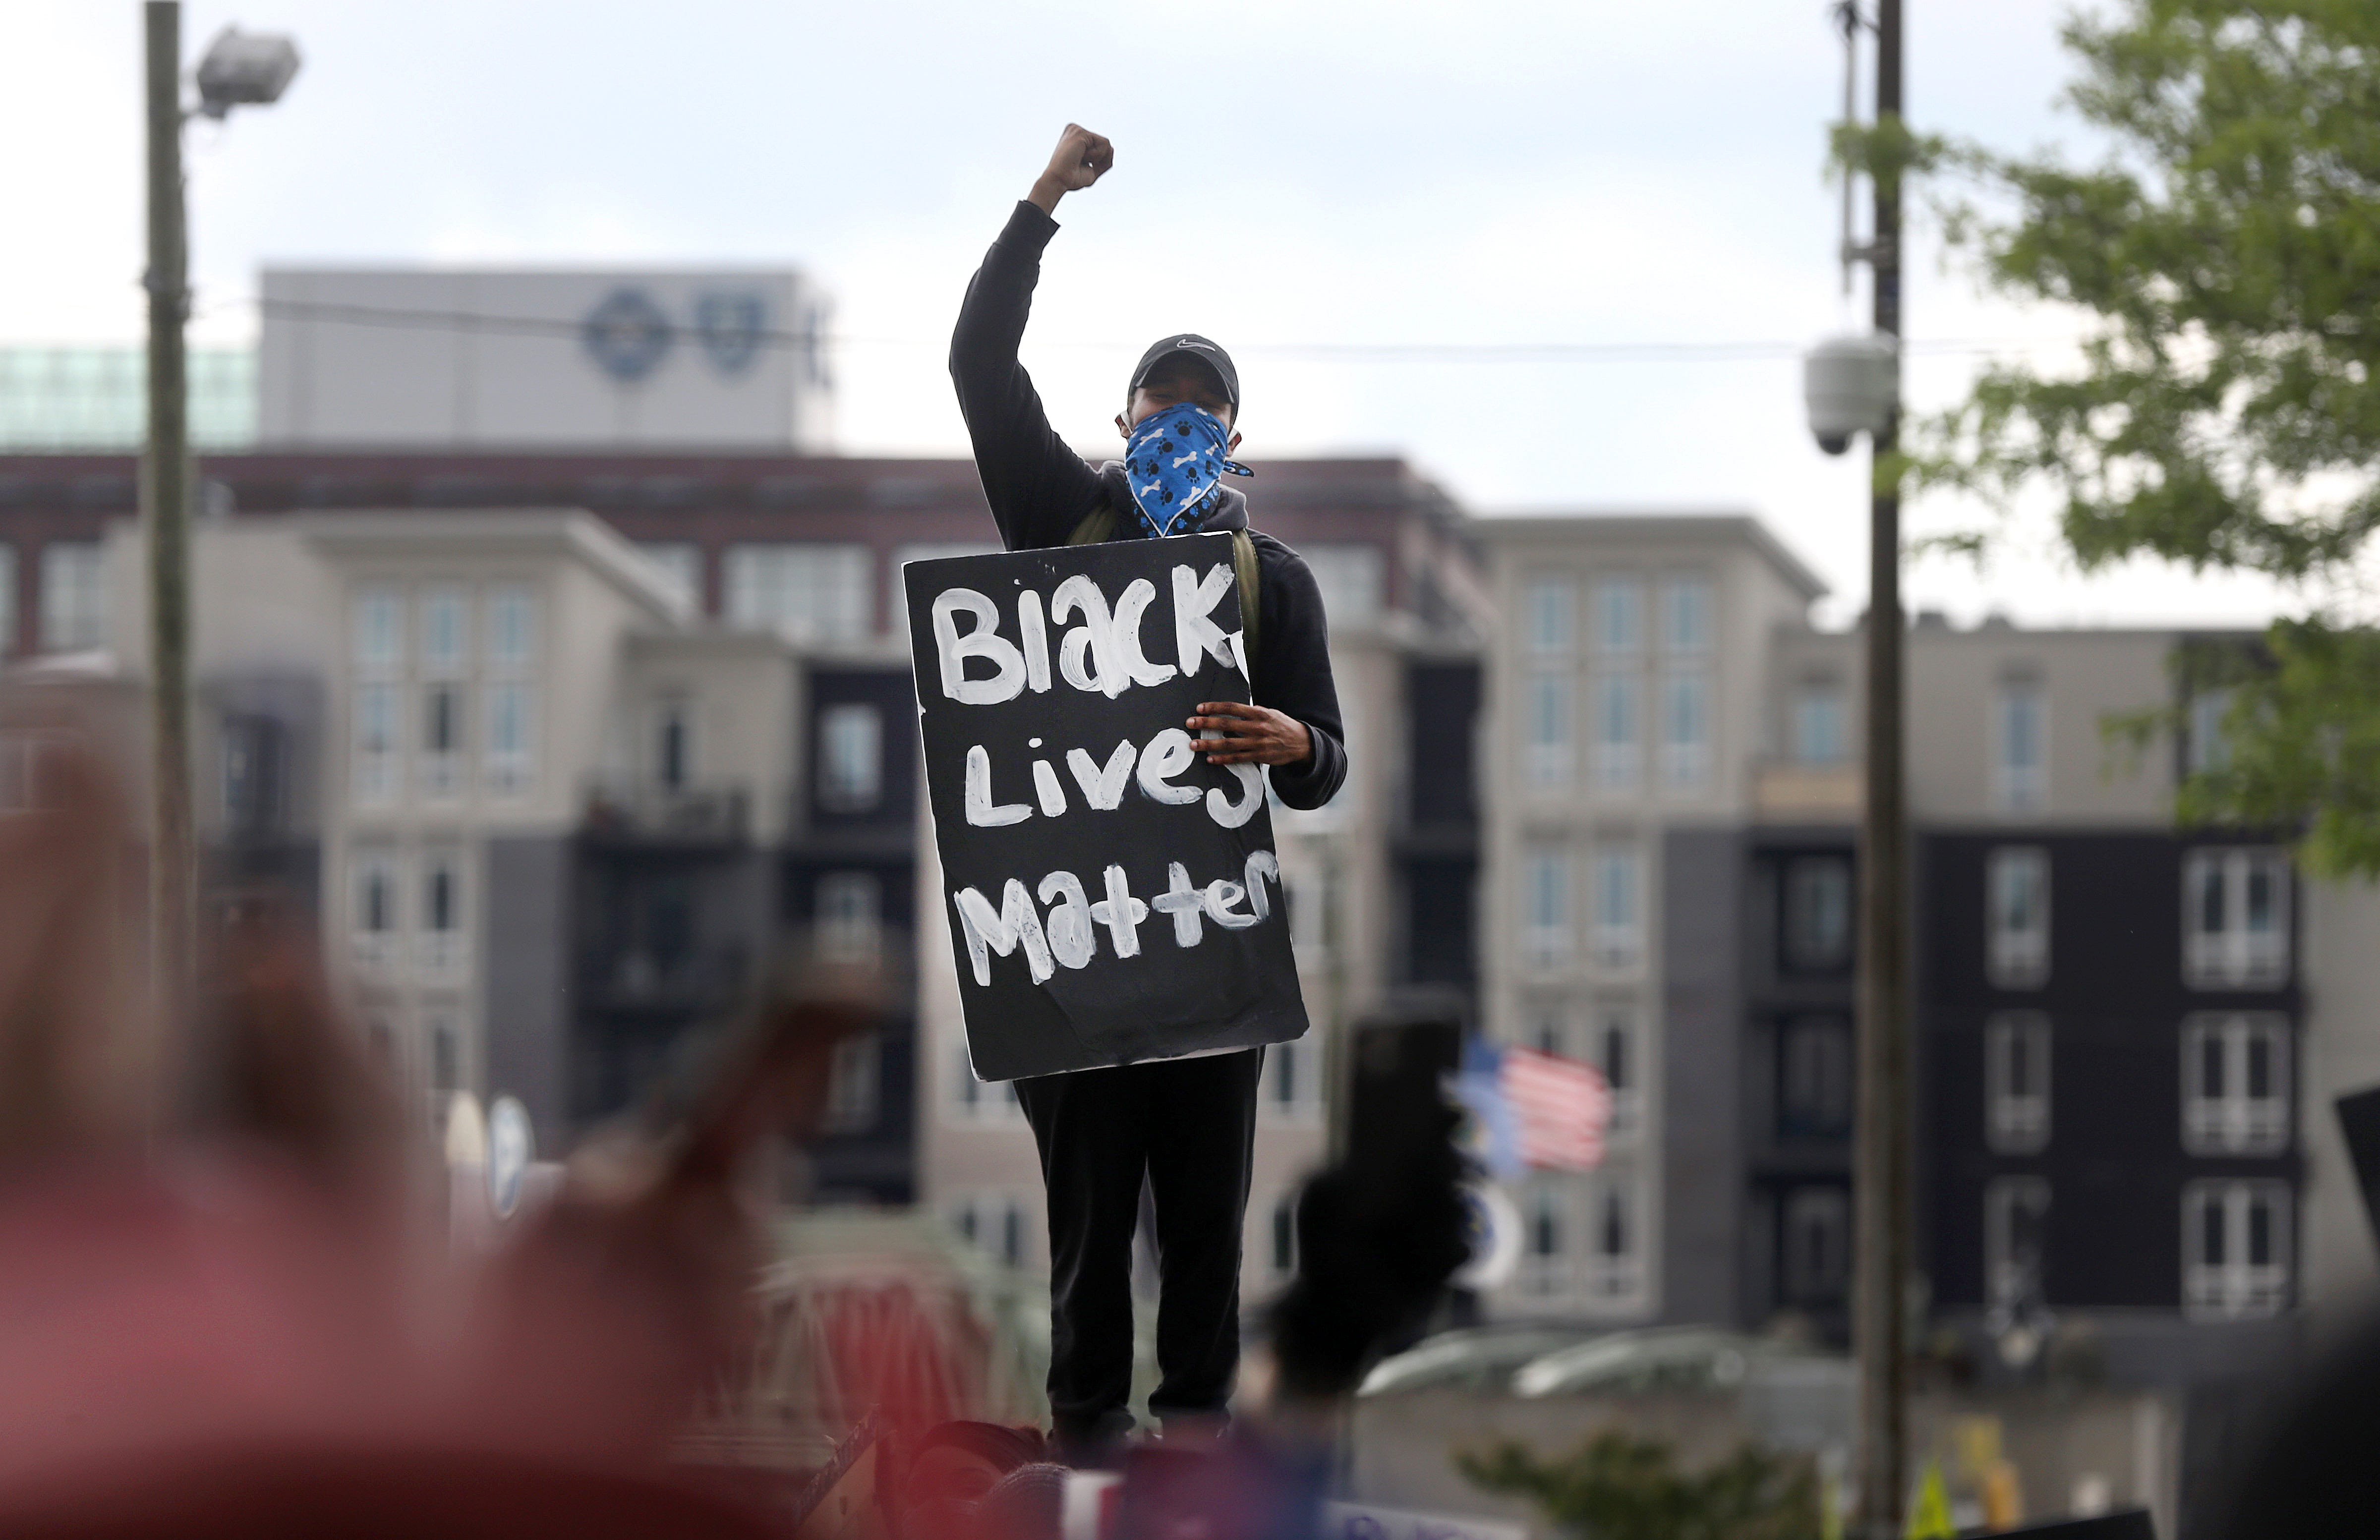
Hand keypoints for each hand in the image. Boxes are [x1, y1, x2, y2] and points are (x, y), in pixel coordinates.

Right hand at [1029, 123, 1112, 213]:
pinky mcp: (1081, 133)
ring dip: (1097, 158)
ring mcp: (1077, 130)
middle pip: (1104, 144)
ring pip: (1106, 143)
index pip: (1099, 146)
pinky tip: (1081, 157)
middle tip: (1080, 164)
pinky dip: (1097, 156)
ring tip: (1080, 159)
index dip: (1097, 161)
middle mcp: (1076, 130)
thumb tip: (1111, 148)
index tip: (1079, 166)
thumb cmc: (1072, 178)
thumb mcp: (1093, 170)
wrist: (1059, 181)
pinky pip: (1104, 144)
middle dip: (1099, 160)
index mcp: (1076, 137)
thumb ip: (1104, 160)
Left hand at [1188, 701, 1312, 767]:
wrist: (1302, 743)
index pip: (1232, 708)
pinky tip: (1211, 759)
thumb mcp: (1270, 713)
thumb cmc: (1282, 725)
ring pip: (1229, 743)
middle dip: (1206, 723)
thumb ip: (1252, 712)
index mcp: (1260, 713)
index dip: (1215, 707)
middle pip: (1227, 724)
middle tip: (1190, 723)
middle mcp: (1258, 727)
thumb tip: (1233, 710)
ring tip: (1194, 745)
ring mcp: (1259, 743)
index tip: (1200, 708)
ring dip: (1210, 744)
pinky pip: (1238, 758)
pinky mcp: (1260, 757)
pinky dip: (1223, 759)